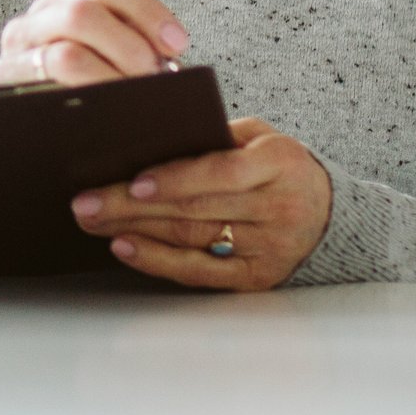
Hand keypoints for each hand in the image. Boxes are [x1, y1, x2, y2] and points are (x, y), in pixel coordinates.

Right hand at [0, 0, 189, 86]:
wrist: (33, 133)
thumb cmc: (84, 91)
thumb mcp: (109, 56)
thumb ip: (133, 43)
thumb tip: (171, 48)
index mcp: (64, 3)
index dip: (147, 12)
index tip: (175, 42)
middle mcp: (37, 21)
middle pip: (85, 12)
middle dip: (129, 47)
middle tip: (150, 74)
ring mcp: (17, 52)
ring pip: (68, 52)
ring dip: (110, 77)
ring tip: (129, 93)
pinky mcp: (6, 83)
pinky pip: (49, 84)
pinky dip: (87, 93)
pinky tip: (104, 105)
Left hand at [71, 117, 331, 290]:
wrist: (330, 214)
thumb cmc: (280, 167)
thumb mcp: (261, 137)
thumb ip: (216, 136)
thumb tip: (152, 137)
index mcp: (280, 163)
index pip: (222, 173)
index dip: (176, 179)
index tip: (134, 181)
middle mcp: (278, 208)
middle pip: (195, 209)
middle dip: (132, 205)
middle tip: (85, 201)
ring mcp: (269, 248)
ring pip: (191, 240)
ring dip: (134, 230)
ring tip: (92, 220)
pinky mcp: (256, 278)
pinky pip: (200, 272)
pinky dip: (157, 260)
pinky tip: (124, 246)